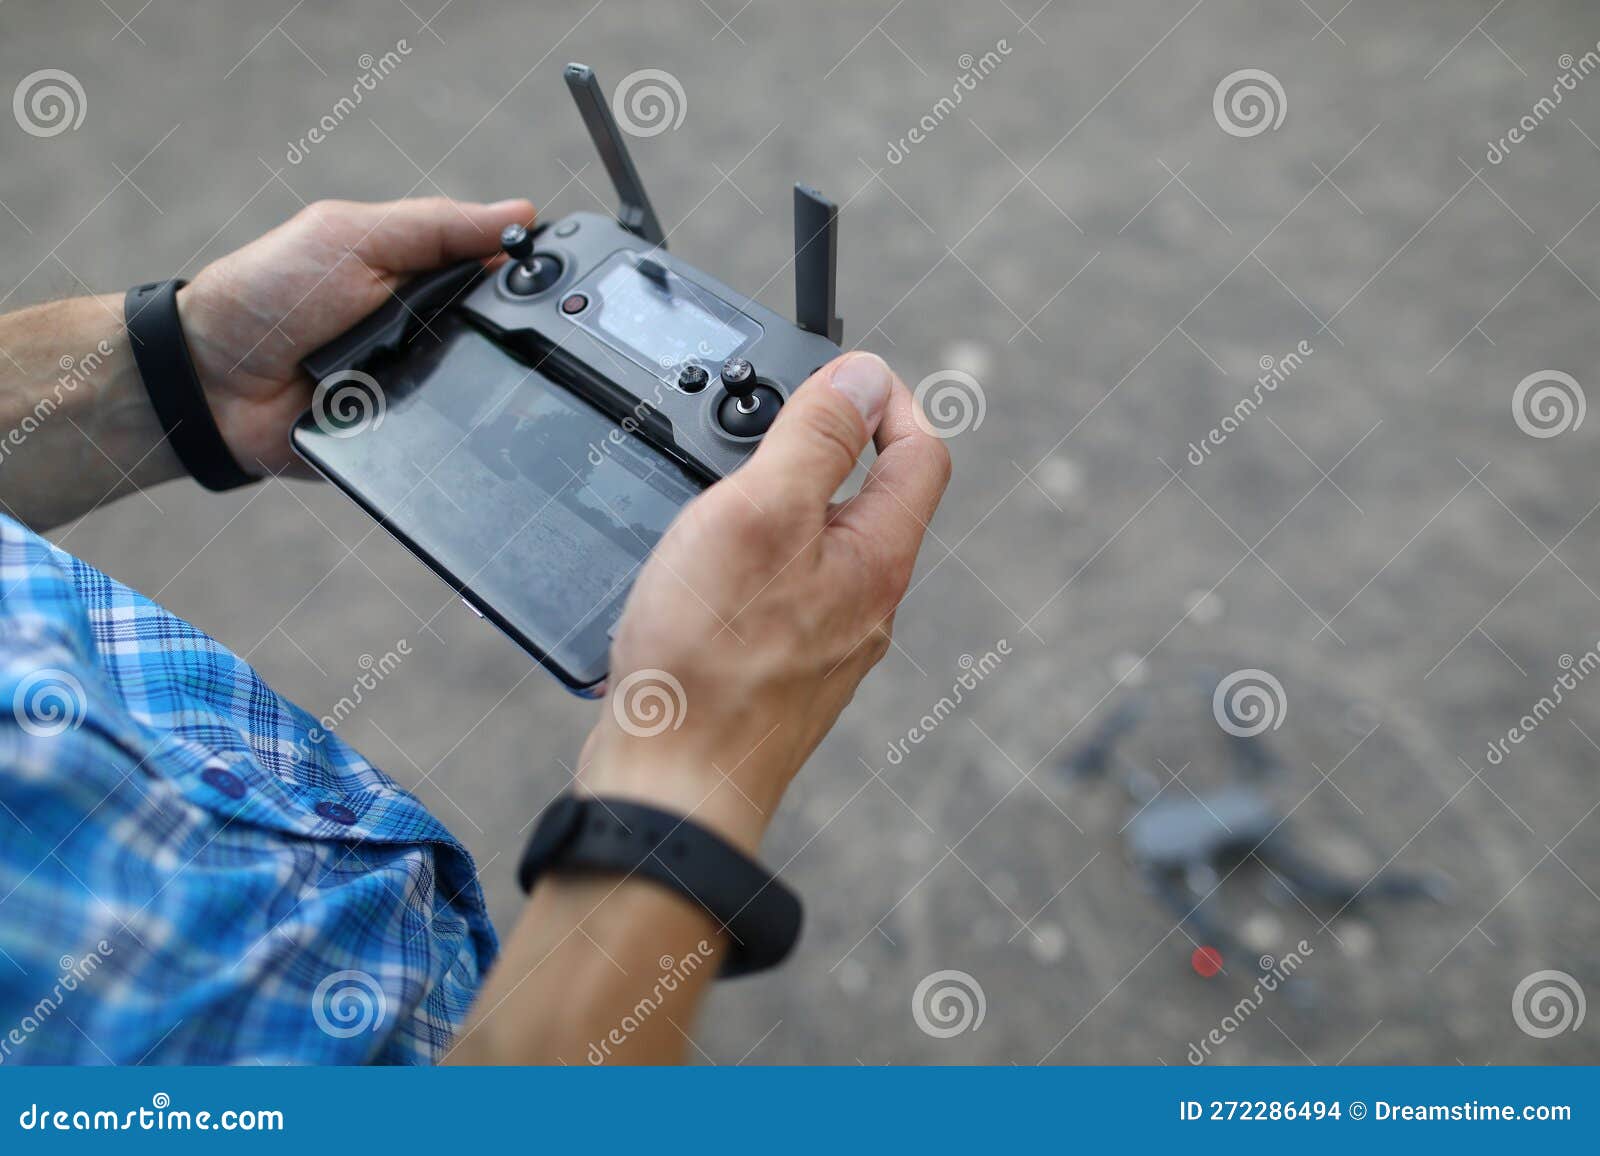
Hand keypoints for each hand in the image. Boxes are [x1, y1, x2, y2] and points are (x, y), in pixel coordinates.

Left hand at [175, 196, 535, 474]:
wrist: (208, 385)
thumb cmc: (268, 296)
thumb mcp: (351, 239)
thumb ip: (434, 226)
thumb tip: (522, 215)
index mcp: (425, 276)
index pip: (500, 274)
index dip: (533, 274)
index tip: (561, 277)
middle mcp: (431, 332)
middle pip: (503, 337)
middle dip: (506, 336)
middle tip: (498, 332)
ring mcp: (422, 387)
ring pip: (483, 392)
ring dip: (476, 385)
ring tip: (450, 375)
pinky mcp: (408, 438)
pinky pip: (449, 441)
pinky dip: (447, 432)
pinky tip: (441, 419)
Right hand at [578, 352, 951, 852]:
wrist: (672, 782)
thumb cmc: (710, 660)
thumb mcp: (761, 514)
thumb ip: (816, 439)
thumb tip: (861, 376)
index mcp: (878, 557)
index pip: (920, 451)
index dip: (885, 396)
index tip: (833, 374)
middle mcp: (865, 603)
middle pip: (868, 495)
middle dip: (819, 444)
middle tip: (758, 425)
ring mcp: (824, 641)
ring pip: (816, 544)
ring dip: (775, 501)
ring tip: (718, 490)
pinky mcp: (779, 669)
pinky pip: (778, 590)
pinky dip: (746, 557)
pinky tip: (699, 567)